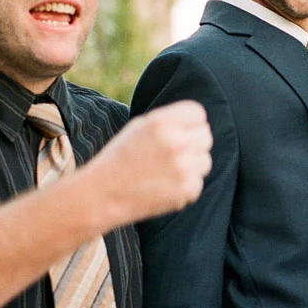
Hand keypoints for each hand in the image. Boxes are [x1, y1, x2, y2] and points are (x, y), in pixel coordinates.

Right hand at [85, 100, 212, 224]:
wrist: (102, 194)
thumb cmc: (121, 157)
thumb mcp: (140, 127)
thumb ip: (171, 120)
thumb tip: (200, 121)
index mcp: (163, 122)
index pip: (198, 113)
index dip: (189, 123)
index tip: (180, 132)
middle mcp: (177, 143)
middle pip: (205, 136)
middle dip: (192, 143)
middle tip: (171, 154)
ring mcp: (184, 168)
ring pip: (205, 160)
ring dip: (191, 165)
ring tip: (165, 170)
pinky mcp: (188, 190)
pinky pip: (198, 182)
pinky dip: (185, 185)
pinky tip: (163, 186)